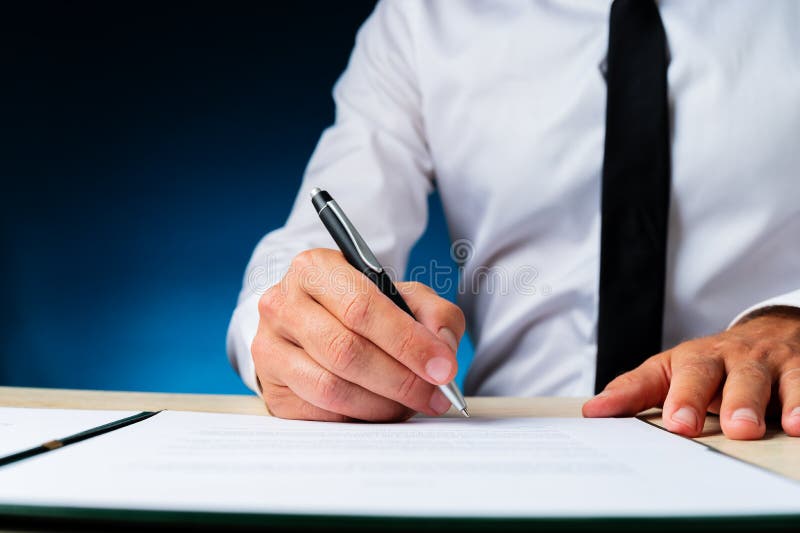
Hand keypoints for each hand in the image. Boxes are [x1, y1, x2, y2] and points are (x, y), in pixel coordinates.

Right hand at [251, 248, 463, 421]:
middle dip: (401, 379)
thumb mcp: (402, 296)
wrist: (315, 322)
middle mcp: (283, 303)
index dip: (407, 341)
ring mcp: (270, 347)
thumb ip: (433, 313)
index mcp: (314, 268)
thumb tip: (442, 350)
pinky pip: (318, 412)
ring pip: (331, 387)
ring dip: (381, 404)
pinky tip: (378, 409)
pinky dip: (357, 417)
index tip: (442, 367)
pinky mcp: (271, 386)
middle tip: (434, 395)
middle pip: (346, 350)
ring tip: (409, 403)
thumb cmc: (361, 307)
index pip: (362, 307)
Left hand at [583, 307, 799, 439]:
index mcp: (695, 360)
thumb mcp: (668, 372)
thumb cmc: (707, 365)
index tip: (676, 424)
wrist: (763, 334)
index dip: (681, 399)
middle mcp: (734, 359)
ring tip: (776, 426)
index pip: (685, 377)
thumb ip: (634, 391)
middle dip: (728, 400)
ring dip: (777, 401)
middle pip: (730, 376)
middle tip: (726, 427)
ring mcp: (771, 364)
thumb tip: (593, 412)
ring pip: (776, 379)